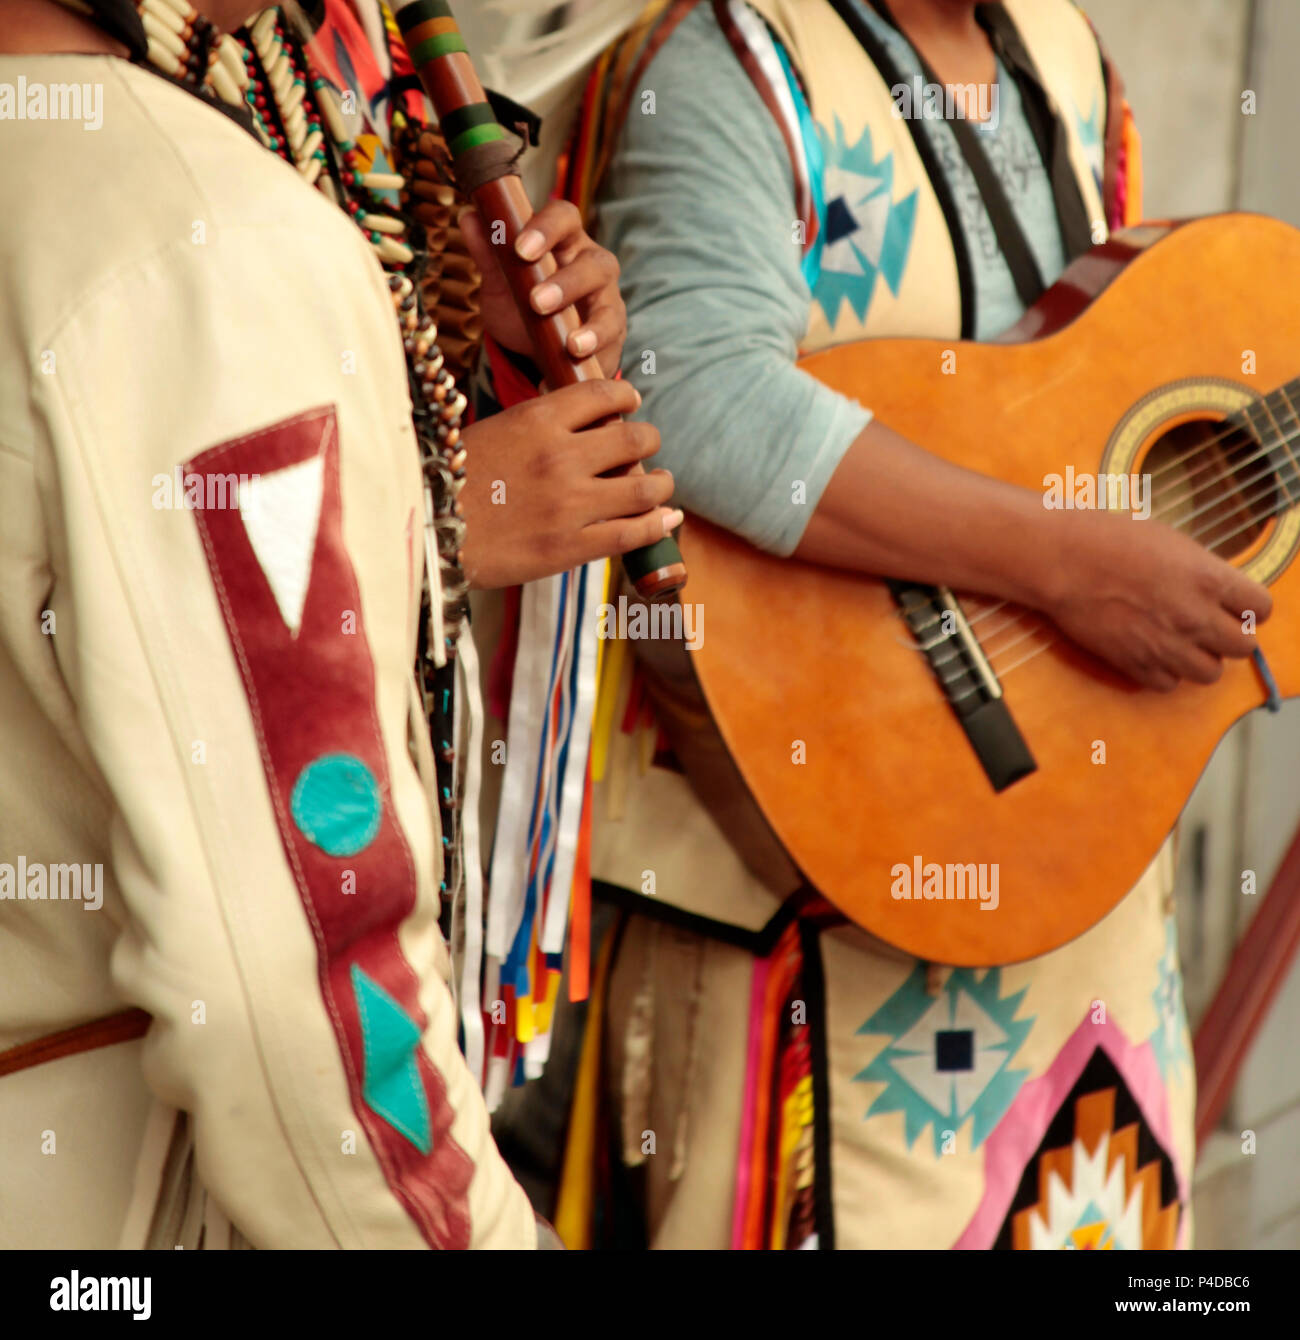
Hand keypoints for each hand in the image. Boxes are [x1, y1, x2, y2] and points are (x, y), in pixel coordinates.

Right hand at [458, 378, 679, 588]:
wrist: (426, 534)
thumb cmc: (449, 482)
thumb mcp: (492, 432)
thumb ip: (536, 426)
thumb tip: (578, 423)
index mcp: (537, 419)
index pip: (604, 394)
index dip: (626, 397)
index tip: (631, 403)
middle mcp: (561, 456)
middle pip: (634, 438)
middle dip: (649, 440)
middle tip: (647, 448)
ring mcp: (570, 504)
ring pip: (645, 487)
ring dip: (661, 484)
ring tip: (661, 485)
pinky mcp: (571, 547)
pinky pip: (632, 533)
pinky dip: (657, 525)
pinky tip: (666, 520)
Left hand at [460, 200, 625, 377]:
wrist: (537, 346)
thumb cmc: (523, 301)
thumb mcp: (501, 281)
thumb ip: (489, 253)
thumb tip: (471, 218)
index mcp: (565, 242)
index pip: (564, 218)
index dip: (546, 229)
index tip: (521, 248)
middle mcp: (594, 268)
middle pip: (595, 265)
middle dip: (567, 284)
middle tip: (537, 303)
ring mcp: (608, 304)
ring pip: (610, 311)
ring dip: (592, 329)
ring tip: (572, 347)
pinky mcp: (613, 340)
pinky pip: (609, 353)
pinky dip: (588, 367)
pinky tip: (559, 380)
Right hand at [1041, 509, 1271, 690]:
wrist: (1062, 560)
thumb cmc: (1110, 540)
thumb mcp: (1172, 543)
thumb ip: (1202, 572)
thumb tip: (1217, 592)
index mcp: (1208, 579)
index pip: (1260, 608)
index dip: (1249, 608)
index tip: (1234, 606)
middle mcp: (1194, 616)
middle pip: (1242, 646)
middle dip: (1229, 637)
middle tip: (1209, 627)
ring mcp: (1165, 644)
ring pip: (1210, 673)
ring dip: (1199, 659)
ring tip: (1181, 643)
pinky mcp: (1134, 663)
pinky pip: (1168, 684)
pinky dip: (1164, 673)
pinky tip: (1152, 653)